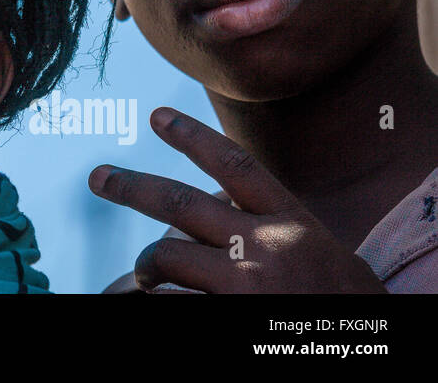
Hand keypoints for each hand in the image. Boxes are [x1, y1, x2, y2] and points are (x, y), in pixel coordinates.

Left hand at [88, 107, 385, 292]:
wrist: (371, 352)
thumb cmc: (344, 305)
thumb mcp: (322, 254)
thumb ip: (272, 228)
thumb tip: (215, 210)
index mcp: (292, 223)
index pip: (235, 166)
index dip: (193, 137)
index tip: (157, 116)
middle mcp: (266, 245)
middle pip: (182, 203)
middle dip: (133, 187)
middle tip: (97, 177)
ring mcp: (246, 283)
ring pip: (168, 255)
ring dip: (146, 265)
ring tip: (142, 278)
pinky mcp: (230, 316)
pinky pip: (174, 301)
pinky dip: (160, 301)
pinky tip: (154, 301)